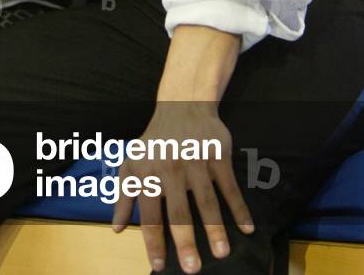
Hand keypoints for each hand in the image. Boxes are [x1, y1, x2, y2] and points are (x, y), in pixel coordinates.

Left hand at [112, 103, 253, 273]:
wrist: (182, 105)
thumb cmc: (155, 141)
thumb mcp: (132, 163)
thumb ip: (124, 196)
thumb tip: (116, 228)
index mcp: (147, 172)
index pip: (150, 213)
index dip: (153, 241)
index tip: (159, 266)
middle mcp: (170, 167)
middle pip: (179, 211)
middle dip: (185, 241)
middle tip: (192, 269)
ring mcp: (195, 160)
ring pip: (206, 201)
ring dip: (215, 229)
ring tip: (221, 253)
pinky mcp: (217, 154)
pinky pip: (229, 186)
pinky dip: (239, 208)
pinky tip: (246, 228)